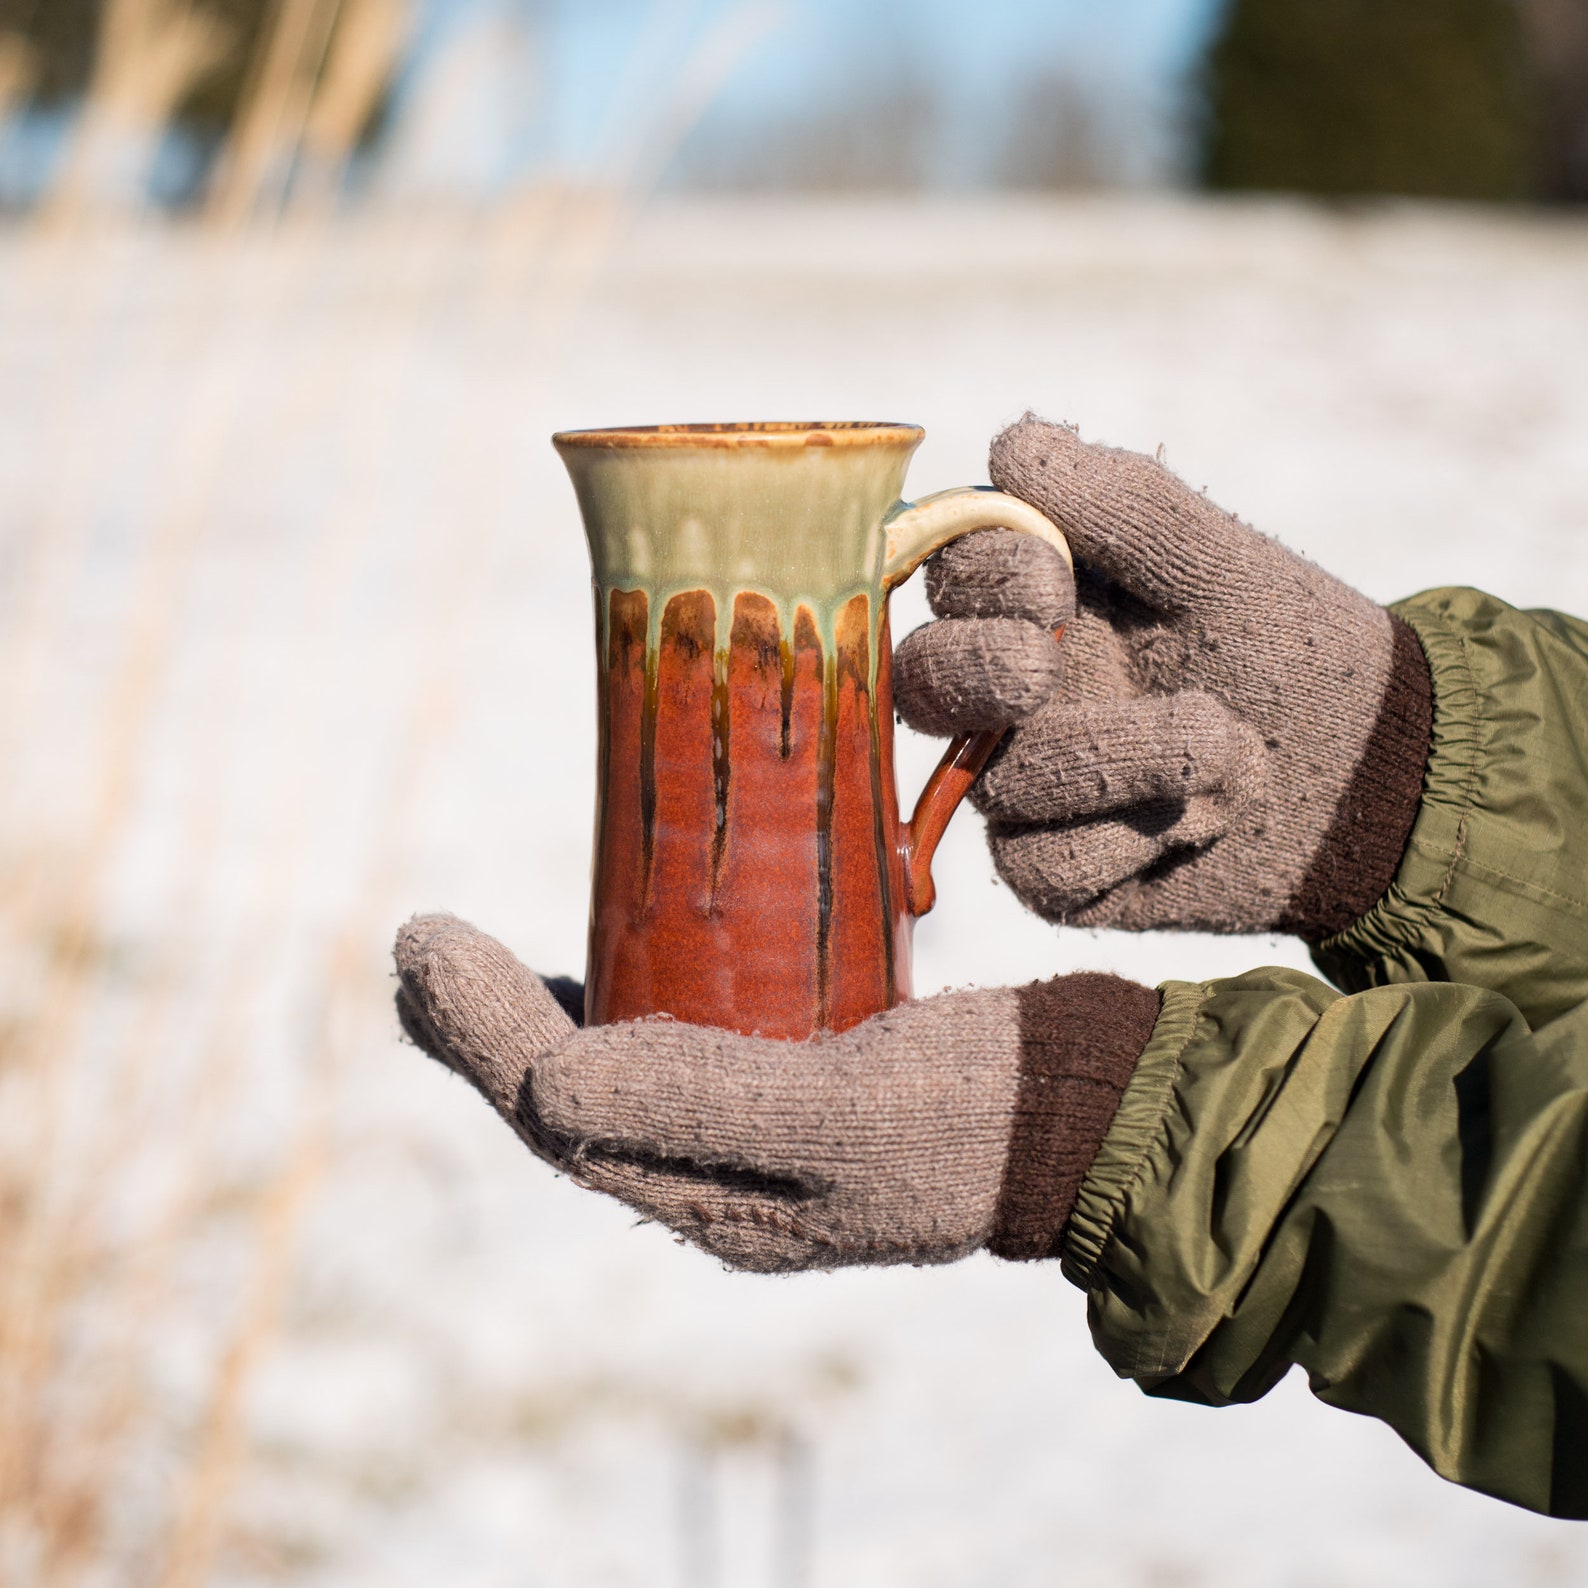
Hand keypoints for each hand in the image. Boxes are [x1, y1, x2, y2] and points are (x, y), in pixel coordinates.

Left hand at [394, 914, 1154, 1271]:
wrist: (1102, 1105)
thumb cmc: (985, 1106)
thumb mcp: (844, 1108)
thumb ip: (695, 1104)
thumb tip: (537, 1092)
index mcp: (725, 1202)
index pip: (565, 1118)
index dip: (480, 1034)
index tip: (424, 939)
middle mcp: (727, 1180)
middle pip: (571, 1106)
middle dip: (481, 1029)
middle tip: (418, 946)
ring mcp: (764, 1136)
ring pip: (615, 1081)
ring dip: (535, 1019)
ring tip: (469, 957)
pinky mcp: (803, 1083)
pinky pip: (679, 1053)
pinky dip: (622, 1005)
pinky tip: (604, 962)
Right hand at [892, 416, 1432, 938]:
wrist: (1376, 776)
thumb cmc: (1295, 649)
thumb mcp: (1220, 565)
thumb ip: (1123, 505)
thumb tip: (1013, 443)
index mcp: (1040, 607)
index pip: (953, 579)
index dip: (979, 580)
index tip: (1051, 580)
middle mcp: (1016, 698)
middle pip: (925, 685)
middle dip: (974, 671)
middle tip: (1039, 670)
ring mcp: (1029, 789)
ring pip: (998, 784)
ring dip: (1120, 760)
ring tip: (1229, 747)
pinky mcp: (1058, 873)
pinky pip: (1041, 867)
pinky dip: (1127, 842)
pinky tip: (1199, 823)